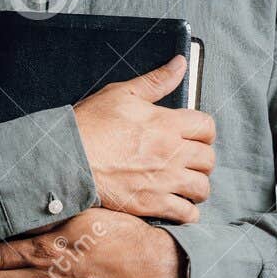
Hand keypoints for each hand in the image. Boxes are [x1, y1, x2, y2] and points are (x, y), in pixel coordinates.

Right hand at [73, 55, 214, 222]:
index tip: (197, 137)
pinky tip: (182, 207)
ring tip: (189, 186)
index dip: (205, 132)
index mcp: (167, 124)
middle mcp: (171, 153)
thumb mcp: (122, 94)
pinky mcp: (151, 203)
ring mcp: (163, 180)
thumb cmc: (90, 125)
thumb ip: (156, 81)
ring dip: (198, 187)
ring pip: (202, 188)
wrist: (67, 159)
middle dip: (203, 160)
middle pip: (209, 159)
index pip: (207, 127)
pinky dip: (188, 213)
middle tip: (192, 162)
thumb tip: (180, 64)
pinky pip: (186, 213)